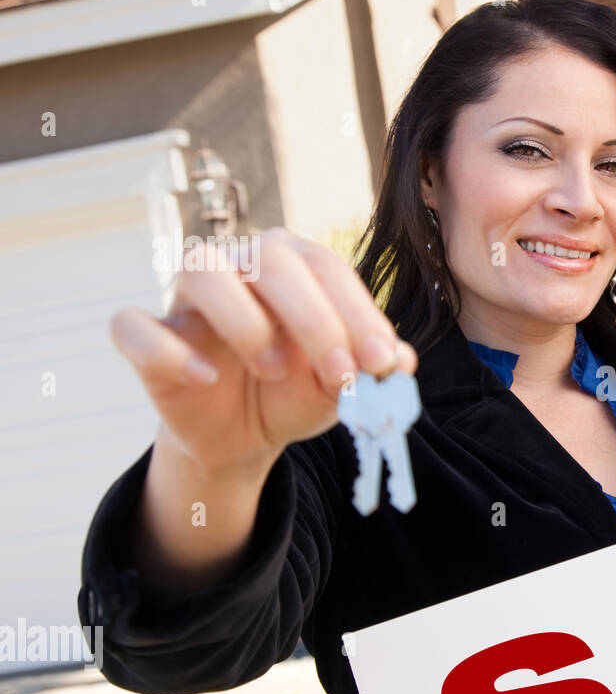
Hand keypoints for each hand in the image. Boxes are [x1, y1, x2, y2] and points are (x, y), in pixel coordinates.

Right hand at [109, 227, 418, 475]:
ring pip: (201, 270)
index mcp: (294, 265)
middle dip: (315, 318)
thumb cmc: (296, 391)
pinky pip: (134, 326)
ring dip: (245, 320)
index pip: (327, 268)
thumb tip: (403, 362)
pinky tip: (205, 376)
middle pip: (271, 259)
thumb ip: (372, 370)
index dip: (359, 313)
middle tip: (342, 374)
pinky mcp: (145, 338)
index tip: (382, 363)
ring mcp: (187, 299)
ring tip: (275, 369)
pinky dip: (167, 350)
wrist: (245, 434)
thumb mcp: (340, 386)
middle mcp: (240, 265)